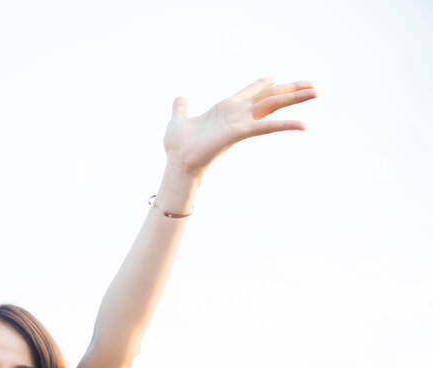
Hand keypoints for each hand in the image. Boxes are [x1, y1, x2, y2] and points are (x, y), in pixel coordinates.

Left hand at [164, 78, 315, 177]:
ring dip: (296, 97)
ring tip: (317, 92)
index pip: (251, 92)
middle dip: (291, 90)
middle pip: (270, 97)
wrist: (177, 163)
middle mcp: (237, 113)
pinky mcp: (240, 132)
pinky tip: (304, 125)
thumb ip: (182, 107)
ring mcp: (241, 122)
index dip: (263, 84)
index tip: (275, 78)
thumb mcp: (179, 120)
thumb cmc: (177, 146)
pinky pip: (266, 127)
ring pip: (273, 104)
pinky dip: (285, 125)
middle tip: (314, 86)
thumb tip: (181, 97)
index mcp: (226, 108)